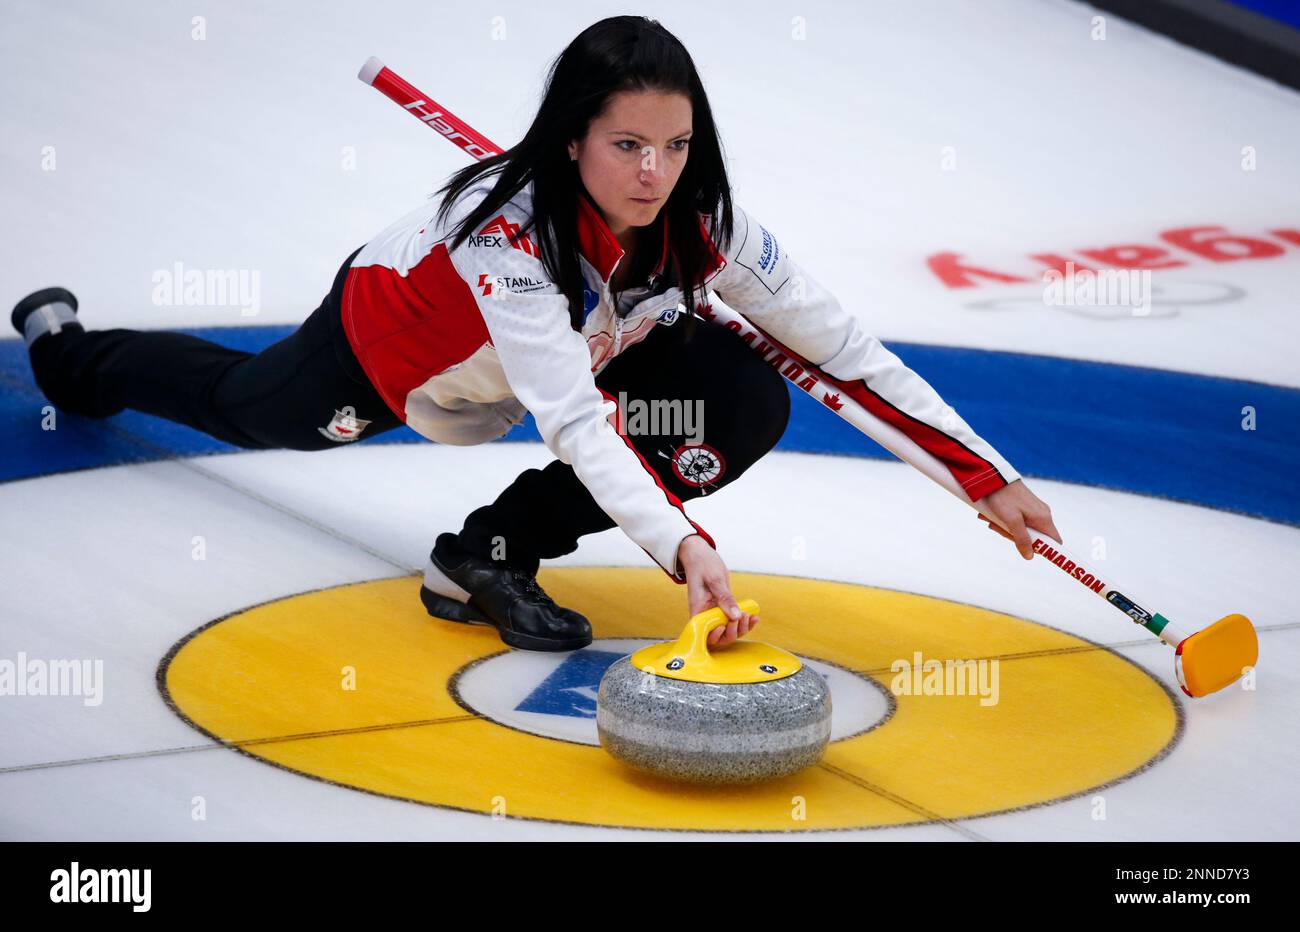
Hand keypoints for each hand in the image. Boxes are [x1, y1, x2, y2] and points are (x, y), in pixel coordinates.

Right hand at [676, 534, 758, 648]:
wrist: (701, 556)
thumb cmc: (702, 565)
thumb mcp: (715, 580)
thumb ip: (725, 598)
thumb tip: (735, 616)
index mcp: (698, 610)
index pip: (704, 633)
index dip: (716, 635)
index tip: (725, 624)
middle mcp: (705, 614)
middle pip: (718, 636)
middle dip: (732, 632)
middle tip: (741, 617)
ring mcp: (714, 612)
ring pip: (728, 631)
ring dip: (741, 628)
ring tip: (749, 616)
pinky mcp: (723, 608)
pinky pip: (734, 620)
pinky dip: (745, 621)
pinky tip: (753, 616)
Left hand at [974, 479, 1061, 559]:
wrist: (992, 476)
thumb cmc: (1003, 498)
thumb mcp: (1011, 521)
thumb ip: (1022, 539)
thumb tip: (1030, 556)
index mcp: (1044, 519)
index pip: (1054, 542)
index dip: (1044, 550)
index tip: (1027, 551)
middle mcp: (1042, 515)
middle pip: (1034, 538)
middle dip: (1015, 537)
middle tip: (999, 528)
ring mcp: (1033, 510)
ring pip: (1022, 529)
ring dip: (1005, 528)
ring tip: (991, 519)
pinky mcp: (1024, 506)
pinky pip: (1017, 520)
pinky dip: (1004, 521)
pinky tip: (991, 515)